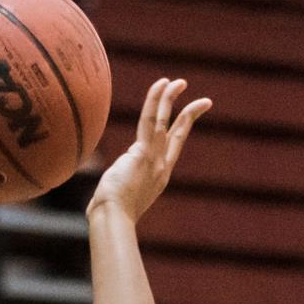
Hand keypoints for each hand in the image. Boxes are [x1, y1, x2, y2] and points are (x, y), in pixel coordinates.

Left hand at [88, 79, 209, 223]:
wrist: (113, 220)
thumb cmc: (110, 217)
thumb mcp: (116, 201)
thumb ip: (113, 196)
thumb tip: (98, 200)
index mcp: (158, 176)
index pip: (173, 148)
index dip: (180, 131)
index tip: (188, 120)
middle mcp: (161, 166)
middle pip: (179, 134)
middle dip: (191, 115)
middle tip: (206, 101)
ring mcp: (154, 159)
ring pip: (165, 121)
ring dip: (171, 99)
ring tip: (179, 82)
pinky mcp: (142, 153)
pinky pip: (150, 119)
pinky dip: (156, 100)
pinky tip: (162, 84)